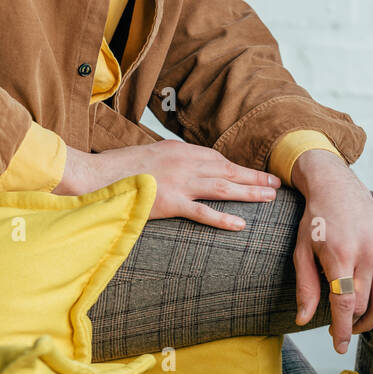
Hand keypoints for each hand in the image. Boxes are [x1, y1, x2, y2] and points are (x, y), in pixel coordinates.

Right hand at [54, 140, 279, 229]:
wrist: (96, 175)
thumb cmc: (119, 169)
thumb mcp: (151, 157)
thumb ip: (172, 162)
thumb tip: (189, 171)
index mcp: (179, 150)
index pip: (217, 158)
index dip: (239, 167)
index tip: (256, 173)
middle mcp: (184, 162)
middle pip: (227, 170)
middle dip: (253, 177)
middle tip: (276, 183)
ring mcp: (178, 182)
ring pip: (222, 187)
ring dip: (249, 192)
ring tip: (270, 197)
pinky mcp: (170, 202)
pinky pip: (202, 211)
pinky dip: (223, 217)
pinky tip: (241, 223)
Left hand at [290, 150, 372, 354]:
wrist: (339, 188)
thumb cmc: (316, 219)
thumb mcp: (302, 250)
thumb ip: (305, 286)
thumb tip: (303, 320)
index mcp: (341, 253)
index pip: (345, 302)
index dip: (341, 329)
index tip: (337, 346)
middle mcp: (367, 253)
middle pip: (363, 305)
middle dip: (350, 324)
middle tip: (338, 328)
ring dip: (371, 319)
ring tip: (355, 321)